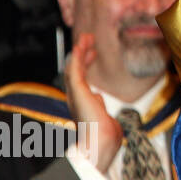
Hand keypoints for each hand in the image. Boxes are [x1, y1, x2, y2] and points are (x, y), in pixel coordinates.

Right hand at [64, 34, 121, 171]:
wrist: (102, 142)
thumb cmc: (106, 134)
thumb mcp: (103, 114)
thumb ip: (98, 103)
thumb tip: (98, 96)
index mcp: (82, 101)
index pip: (82, 78)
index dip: (86, 63)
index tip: (92, 52)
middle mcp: (76, 97)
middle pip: (77, 69)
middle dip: (82, 53)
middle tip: (88, 38)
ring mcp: (75, 95)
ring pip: (74, 67)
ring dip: (79, 51)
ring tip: (86, 37)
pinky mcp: (78, 93)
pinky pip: (75, 71)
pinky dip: (76, 58)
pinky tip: (80, 47)